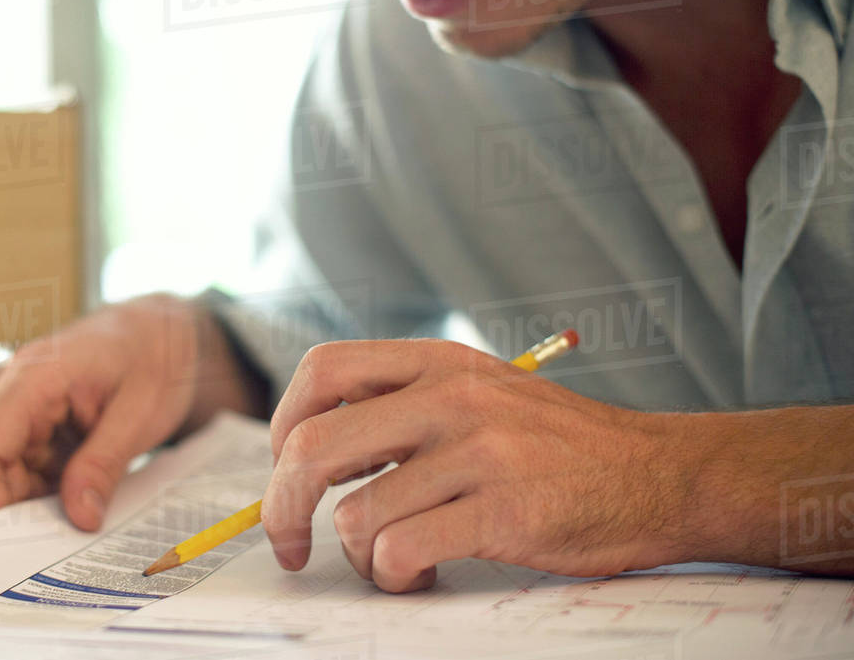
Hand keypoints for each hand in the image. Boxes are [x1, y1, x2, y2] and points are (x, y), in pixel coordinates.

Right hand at [0, 294, 262, 529]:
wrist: (160, 334)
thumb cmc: (151, 358)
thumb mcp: (139, 413)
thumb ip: (104, 464)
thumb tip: (79, 517)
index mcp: (29, 378)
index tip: (20, 543)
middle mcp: (8, 392)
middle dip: (23, 511)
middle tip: (70, 536)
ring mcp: (14, 409)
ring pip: (7, 477)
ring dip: (41, 502)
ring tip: (89, 507)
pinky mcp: (28, 425)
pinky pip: (25, 471)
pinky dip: (51, 490)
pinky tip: (86, 493)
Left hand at [261, 339, 698, 591]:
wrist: (657, 473)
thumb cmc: (555, 445)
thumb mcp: (480, 392)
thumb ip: (405, 406)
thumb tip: (308, 454)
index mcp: (437, 362)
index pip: (322, 371)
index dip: (283, 424)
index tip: (286, 470)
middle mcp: (451, 396)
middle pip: (313, 445)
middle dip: (281, 506)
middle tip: (287, 543)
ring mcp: (478, 451)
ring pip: (355, 514)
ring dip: (356, 558)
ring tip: (392, 563)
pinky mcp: (503, 511)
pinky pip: (401, 551)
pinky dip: (393, 576)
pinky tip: (419, 575)